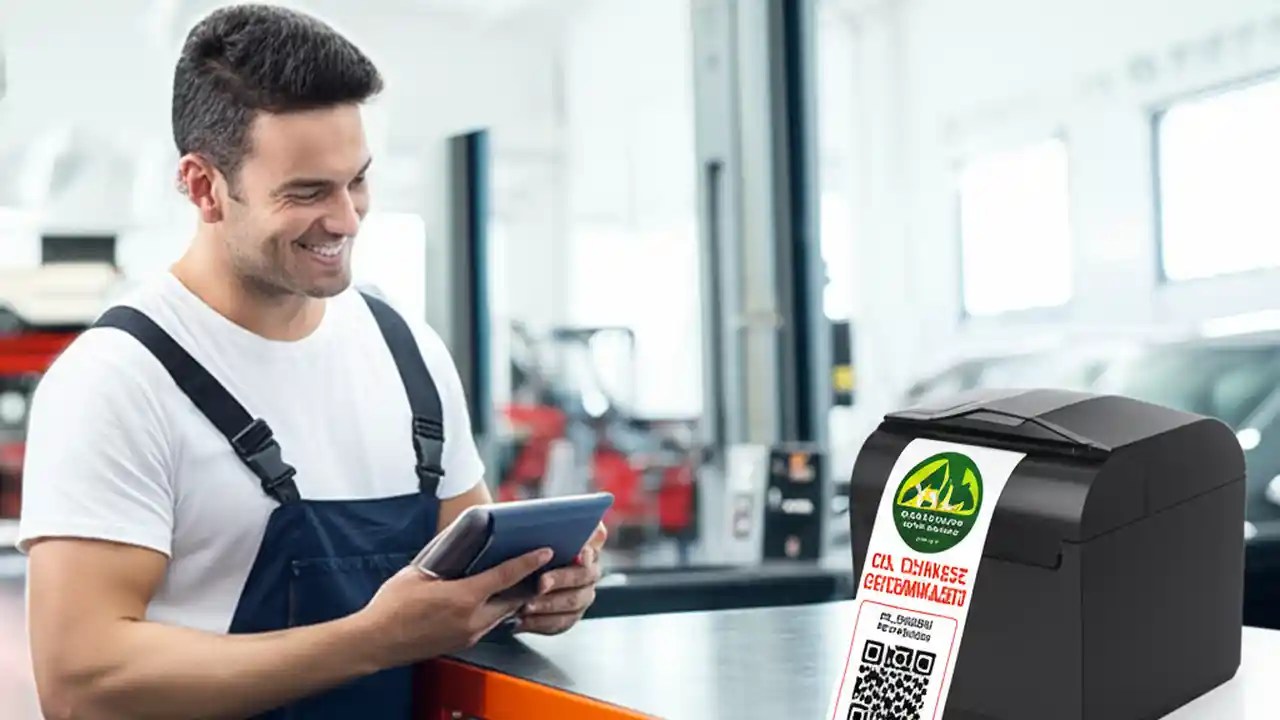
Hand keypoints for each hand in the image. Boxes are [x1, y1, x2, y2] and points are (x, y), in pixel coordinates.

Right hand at [358, 547, 552, 667]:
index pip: (506, 576)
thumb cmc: (392, 607)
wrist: (376, 642)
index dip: (528, 562)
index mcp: (463, 598)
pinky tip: (490, 601)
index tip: (544, 552)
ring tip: (518, 582)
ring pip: (502, 614)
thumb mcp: (418, 573)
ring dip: (511, 599)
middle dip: (527, 584)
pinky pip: (488, 625)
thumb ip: (442, 558)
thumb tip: (457, 541)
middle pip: (513, 599)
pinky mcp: (463, 643)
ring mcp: (469, 634)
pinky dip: (494, 611)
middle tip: (538, 567)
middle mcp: (472, 619)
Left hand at [515, 522, 607, 635]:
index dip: (590, 546)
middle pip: (585, 575)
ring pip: (574, 603)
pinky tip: (522, 622)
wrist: (510, 562)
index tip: (578, 552)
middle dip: (562, 579)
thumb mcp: (524, 524)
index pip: (597, 537)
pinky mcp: (571, 613)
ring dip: (550, 606)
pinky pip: (563, 623)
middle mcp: (591, 565)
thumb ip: (534, 520)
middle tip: (540, 583)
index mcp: (585, 538)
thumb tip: (523, 515)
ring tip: (526, 607)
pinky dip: (542, 624)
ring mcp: (584, 591)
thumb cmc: (519, 539)